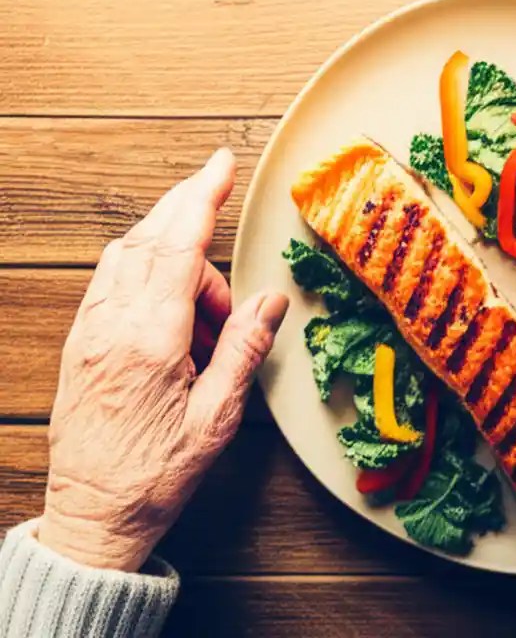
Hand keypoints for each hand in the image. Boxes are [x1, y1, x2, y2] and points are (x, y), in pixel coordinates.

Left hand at [39, 149, 288, 571]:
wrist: (92, 516)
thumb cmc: (154, 475)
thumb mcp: (217, 418)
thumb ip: (243, 350)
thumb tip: (269, 302)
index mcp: (149, 340)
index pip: (177, 246)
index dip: (201, 198)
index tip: (220, 165)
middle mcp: (110, 326)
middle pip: (149, 241)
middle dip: (188, 217)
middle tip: (220, 213)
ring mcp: (88, 333)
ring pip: (128, 260)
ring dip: (173, 261)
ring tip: (210, 318)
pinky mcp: (80, 345)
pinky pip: (114, 286)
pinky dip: (148, 279)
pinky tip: (176, 316)